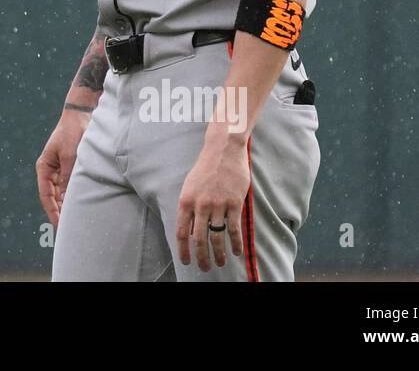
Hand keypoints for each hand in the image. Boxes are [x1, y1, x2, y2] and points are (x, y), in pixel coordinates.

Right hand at [35, 108, 90, 227]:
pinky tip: (79, 204)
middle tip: (68, 227)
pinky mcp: (70, 167)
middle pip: (53, 196)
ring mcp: (60, 170)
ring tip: (74, 219)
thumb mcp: (70, 155)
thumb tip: (67, 197)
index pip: (45, 195)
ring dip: (66, 204)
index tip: (58, 224)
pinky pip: (69, 186)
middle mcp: (50, 171)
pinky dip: (72, 195)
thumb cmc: (72, 132)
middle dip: (59, 211)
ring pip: (61, 193)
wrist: (80, 115)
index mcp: (44, 167)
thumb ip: (68, 176)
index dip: (52, 211)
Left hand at [175, 138, 250, 271]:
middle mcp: (200, 204)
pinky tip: (236, 251)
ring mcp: (218, 204)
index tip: (186, 262)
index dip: (184, 250)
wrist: (223, 151)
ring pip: (218, 236)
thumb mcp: (190, 187)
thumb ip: (189, 209)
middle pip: (200, 239)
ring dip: (219, 254)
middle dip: (202, 257)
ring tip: (221, 263)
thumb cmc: (205, 169)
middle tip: (205, 268)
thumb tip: (190, 233)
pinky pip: (234, 228)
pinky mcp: (234, 203)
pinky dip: (236, 243)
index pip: (182, 232)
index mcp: (186, 201)